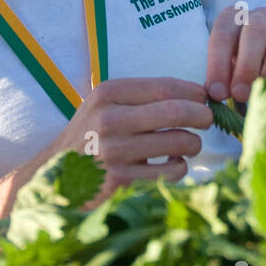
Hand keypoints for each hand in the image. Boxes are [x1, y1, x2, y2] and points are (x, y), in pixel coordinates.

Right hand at [51, 77, 214, 200]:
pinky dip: (180, 167)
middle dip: (203, 115)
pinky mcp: (121, 179)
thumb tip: (198, 94)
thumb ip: (143, 97)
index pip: (165, 86)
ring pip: (180, 142)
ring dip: (194, 144)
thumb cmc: (92, 134)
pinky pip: (171, 171)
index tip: (204, 98)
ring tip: (188, 144)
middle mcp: (110, 119)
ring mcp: (115, 151)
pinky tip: (171, 163)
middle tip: (207, 120)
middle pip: (177, 112)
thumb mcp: (106, 104)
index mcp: (108, 93)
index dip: (193, 92)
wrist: (58, 172)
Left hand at [205, 7, 265, 104]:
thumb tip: (214, 93)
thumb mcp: (229, 73)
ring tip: (265, 92)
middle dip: (246, 65)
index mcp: (235, 19)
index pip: (222, 34)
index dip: (218, 64)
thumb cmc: (246, 70)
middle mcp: (261, 17)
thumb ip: (222, 80)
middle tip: (240, 94)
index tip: (217, 93)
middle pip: (254, 30)